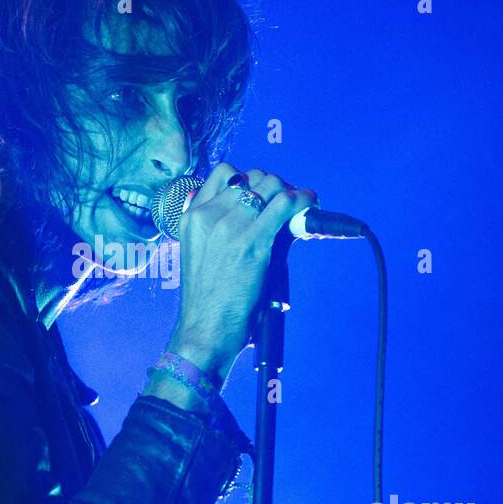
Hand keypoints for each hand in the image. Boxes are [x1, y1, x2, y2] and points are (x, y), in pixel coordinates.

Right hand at [164, 163, 317, 384]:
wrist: (203, 330)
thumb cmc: (207, 301)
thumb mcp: (199, 254)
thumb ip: (216, 230)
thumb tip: (253, 215)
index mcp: (192, 216)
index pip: (224, 173)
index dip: (250, 178)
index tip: (264, 192)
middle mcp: (208, 214)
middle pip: (252, 177)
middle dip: (275, 185)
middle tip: (288, 202)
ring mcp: (229, 226)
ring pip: (271, 185)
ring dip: (290, 191)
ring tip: (301, 204)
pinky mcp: (252, 241)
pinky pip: (285, 204)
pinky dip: (303, 199)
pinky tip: (311, 203)